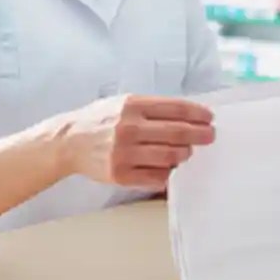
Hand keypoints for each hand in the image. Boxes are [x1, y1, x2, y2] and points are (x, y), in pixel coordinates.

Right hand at [57, 94, 214, 188]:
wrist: (69, 142)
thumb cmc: (100, 120)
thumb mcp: (123, 102)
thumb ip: (152, 108)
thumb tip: (188, 114)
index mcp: (132, 106)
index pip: (176, 108)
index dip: (198, 114)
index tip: (210, 118)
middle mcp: (129, 128)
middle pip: (178, 133)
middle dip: (200, 134)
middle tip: (210, 136)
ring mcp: (125, 153)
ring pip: (170, 156)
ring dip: (184, 154)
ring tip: (187, 151)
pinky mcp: (121, 175)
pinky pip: (156, 177)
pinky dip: (168, 172)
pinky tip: (169, 167)